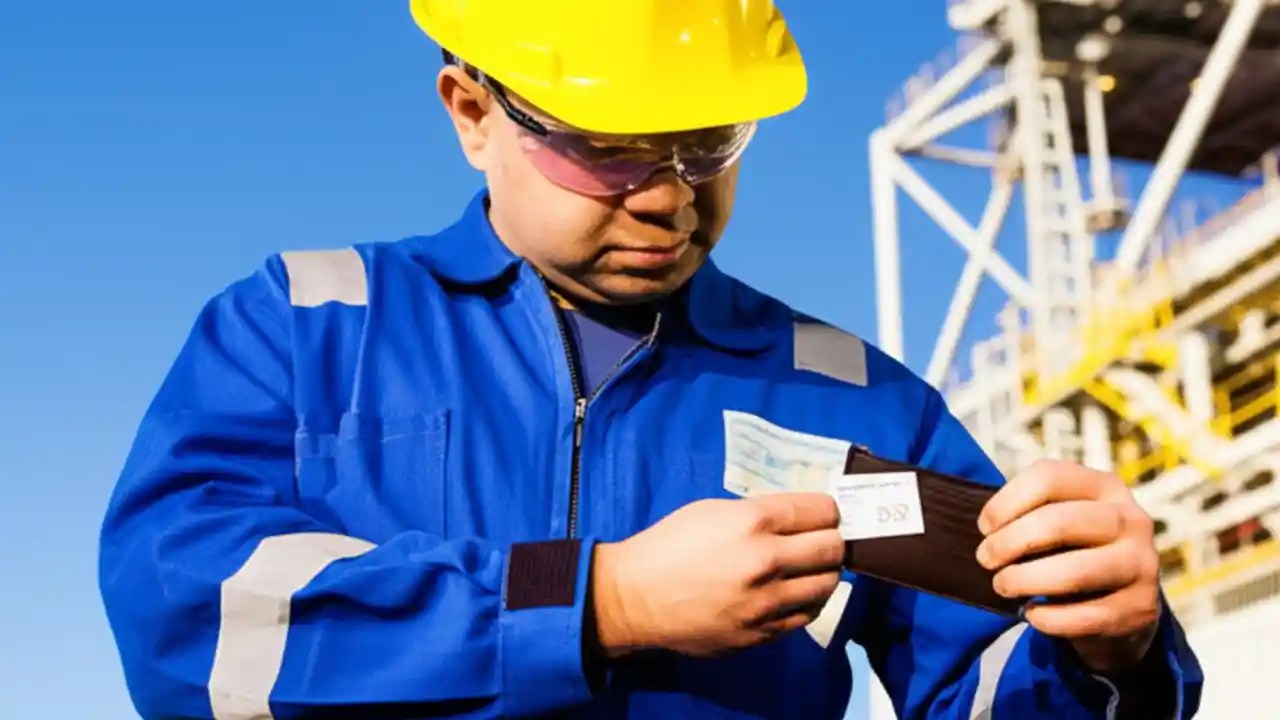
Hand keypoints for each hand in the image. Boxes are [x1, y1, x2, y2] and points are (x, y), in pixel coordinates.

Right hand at [591, 493, 844, 657]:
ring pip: (828, 584)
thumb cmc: (670, 545)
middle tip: (823, 540)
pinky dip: (807, 601)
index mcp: (753, 521)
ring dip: (824, 573)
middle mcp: (767, 560)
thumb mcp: (713, 511)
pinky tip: (793, 593)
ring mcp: (767, 602)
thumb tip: (801, 519)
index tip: (824, 515)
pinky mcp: (762, 632)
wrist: (636, 598)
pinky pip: (806, 615)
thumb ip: (760, 513)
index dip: (828, 510)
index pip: (821, 511)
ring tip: (810, 568)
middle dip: (833, 540)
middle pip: (833, 548)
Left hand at [975, 460, 1161, 672]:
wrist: (1125, 605)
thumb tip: (983, 530)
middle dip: (1010, 542)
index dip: (1007, 501)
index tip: (984, 526)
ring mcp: (1141, 565)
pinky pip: (1083, 617)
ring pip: (1074, 572)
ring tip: (1002, 586)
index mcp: (1106, 487)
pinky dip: (1047, 618)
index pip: (1050, 477)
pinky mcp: (1140, 609)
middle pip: (1059, 522)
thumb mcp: (1061, 521)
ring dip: (1025, 580)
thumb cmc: (1074, 552)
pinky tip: (1032, 615)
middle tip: (985, 559)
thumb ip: (1029, 514)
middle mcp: (1131, 520)